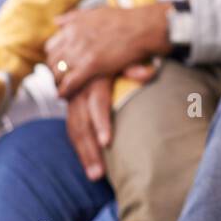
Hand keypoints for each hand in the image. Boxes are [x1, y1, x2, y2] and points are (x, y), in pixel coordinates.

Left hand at [45, 4, 169, 98]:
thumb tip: (56, 21)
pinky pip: (69, 82)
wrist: (143, 27)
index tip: (60, 64)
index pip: (51, 46)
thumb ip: (74, 17)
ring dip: (56, 82)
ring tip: (59, 89)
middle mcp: (73, 38)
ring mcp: (81, 52)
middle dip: (53, 72)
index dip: (54, 57)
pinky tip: (63, 96)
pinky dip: (64, 91)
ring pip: (57, 72)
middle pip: (52, 60)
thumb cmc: (125, 19)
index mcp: (73, 26)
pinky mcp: (91, 66)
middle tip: (58, 80)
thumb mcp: (96, 11)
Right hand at [66, 62, 156, 181]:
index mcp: (95, 77)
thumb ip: (137, 63)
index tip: (108, 142)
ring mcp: (73, 99)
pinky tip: (88, 165)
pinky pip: (72, 130)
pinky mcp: (71, 106)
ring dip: (84, 154)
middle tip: (99, 174)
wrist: (92, 44)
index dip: (101, 122)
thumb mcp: (128, 52)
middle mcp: (81, 90)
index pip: (97, 102)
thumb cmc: (119, 51)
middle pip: (81, 123)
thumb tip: (149, 73)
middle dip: (90, 149)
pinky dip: (80, 147)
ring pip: (74, 130)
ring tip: (95, 176)